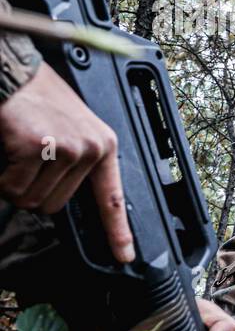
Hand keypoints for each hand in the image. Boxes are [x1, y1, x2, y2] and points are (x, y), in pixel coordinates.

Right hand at [0, 63, 132, 262]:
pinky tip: (7, 152)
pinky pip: (14, 188)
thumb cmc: (38, 101)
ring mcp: (67, 149)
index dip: (118, 232)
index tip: (125, 256)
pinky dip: (2, 179)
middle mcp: (91, 149)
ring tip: (16, 156)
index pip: (112, 197)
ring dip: (15, 186)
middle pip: (57, 205)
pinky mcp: (38, 149)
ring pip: (33, 199)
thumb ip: (79, 161)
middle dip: (33, 193)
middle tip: (25, 165)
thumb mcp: (74, 129)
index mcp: (104, 146)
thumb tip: (67, 199)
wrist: (13, 74)